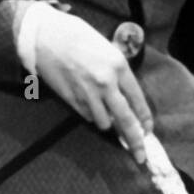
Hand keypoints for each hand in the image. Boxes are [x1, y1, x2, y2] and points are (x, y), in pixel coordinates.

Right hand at [32, 9, 152, 162]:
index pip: (138, 100)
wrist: (45, 36)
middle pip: (125, 120)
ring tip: (110, 120)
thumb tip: (126, 94)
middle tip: (141, 156)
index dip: (144, 119)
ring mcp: (87, 94)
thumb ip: (118, 71)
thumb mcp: (107, 48)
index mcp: (119, 67)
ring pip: (105, 123)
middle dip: (135, 140)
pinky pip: (88, 116)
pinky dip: (92, 116)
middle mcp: (106, 83)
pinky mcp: (71, 100)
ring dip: (109, 124)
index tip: (149, 131)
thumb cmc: (78, 36)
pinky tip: (90, 107)